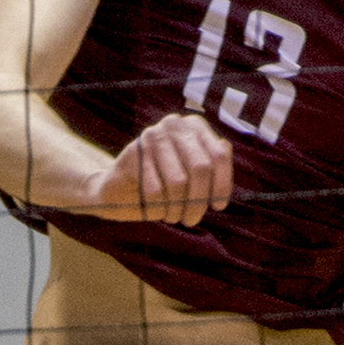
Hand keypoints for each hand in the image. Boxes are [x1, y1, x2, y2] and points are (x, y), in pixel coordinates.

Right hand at [84, 112, 232, 225]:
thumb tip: (224, 149)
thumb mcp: (192, 170)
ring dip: (178, 208)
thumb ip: (212, 161)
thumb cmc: (164, 180)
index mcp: (194, 126)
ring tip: (174, 216)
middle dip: (199, 200)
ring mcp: (152, 136)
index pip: (219, 156)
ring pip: (178, 182)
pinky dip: (159, 208)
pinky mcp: (134, 153)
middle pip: (200, 169)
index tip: (217, 206)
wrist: (119, 187)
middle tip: (192, 219)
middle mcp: (174, 125)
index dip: (222, 185)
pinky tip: (157, 211)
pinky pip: (155, 191)